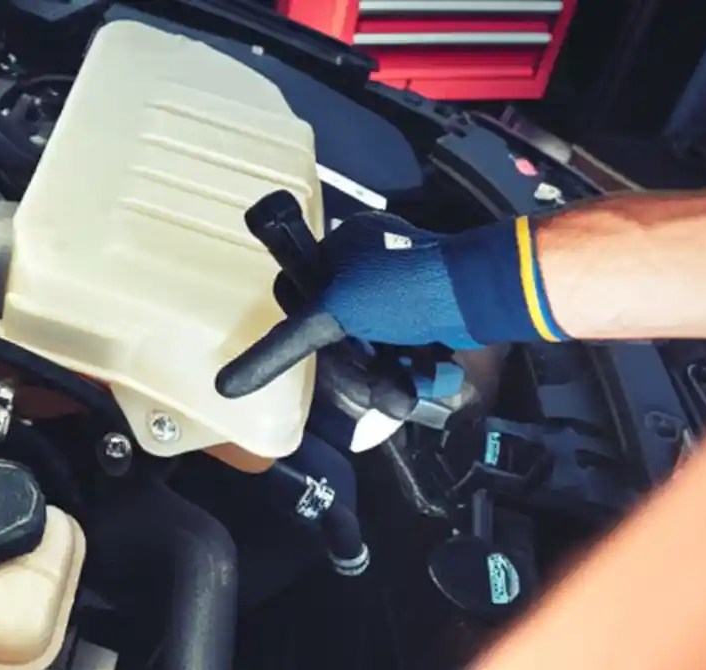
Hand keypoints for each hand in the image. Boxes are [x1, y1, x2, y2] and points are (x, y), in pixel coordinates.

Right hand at [217, 212, 483, 398]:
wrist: (481, 293)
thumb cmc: (405, 288)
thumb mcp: (335, 308)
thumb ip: (284, 343)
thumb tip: (224, 385)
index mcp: (343, 248)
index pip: (299, 294)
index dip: (306, 327)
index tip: (326, 343)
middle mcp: (367, 269)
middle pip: (335, 335)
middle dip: (357, 365)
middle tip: (377, 373)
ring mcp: (398, 297)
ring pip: (370, 353)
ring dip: (388, 377)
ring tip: (408, 385)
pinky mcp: (426, 321)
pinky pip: (402, 357)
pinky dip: (412, 372)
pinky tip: (424, 377)